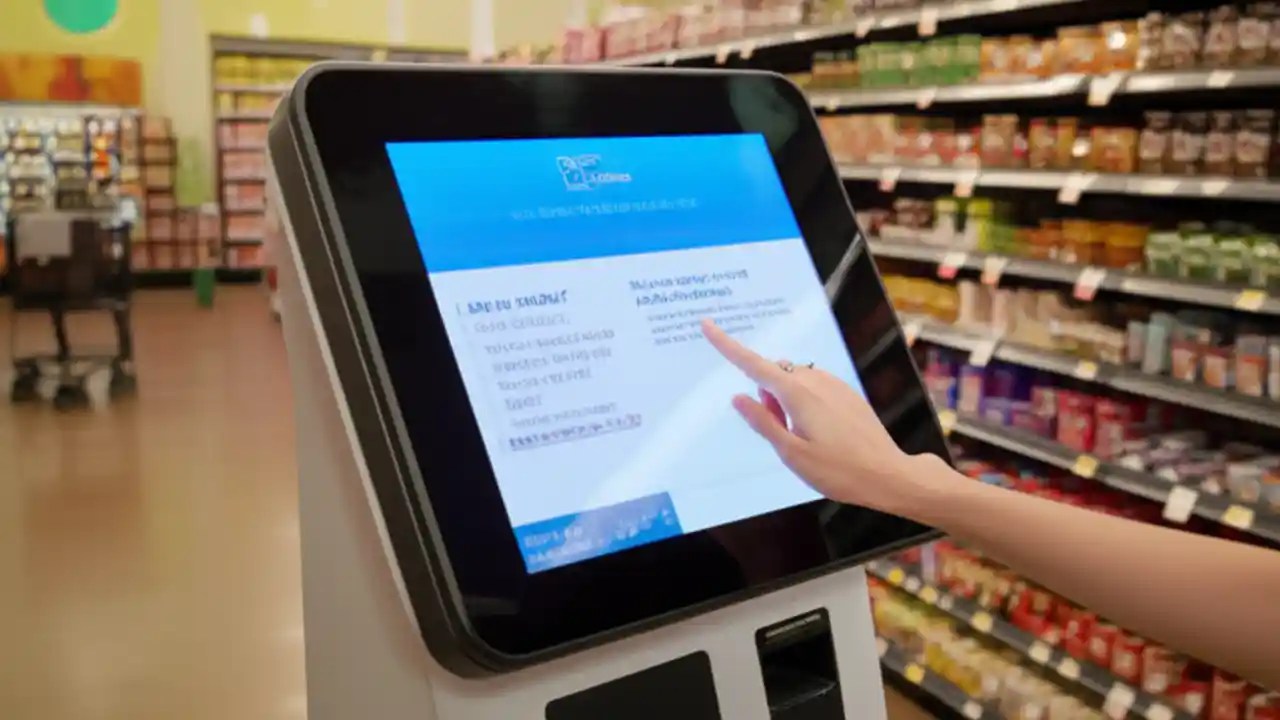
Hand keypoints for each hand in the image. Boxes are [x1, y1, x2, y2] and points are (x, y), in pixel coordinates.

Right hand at [701, 319, 943, 515]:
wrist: (888, 474)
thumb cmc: (837, 470)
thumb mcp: (792, 454)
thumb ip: (763, 422)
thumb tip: (738, 397)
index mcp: (797, 395)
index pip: (753, 365)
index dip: (728, 346)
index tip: (708, 325)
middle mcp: (815, 381)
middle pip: (774, 375)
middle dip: (766, 396)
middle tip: (781, 433)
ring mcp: (834, 384)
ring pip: (794, 381)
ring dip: (785, 400)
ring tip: (803, 437)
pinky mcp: (847, 392)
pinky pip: (813, 386)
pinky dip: (804, 401)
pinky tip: (821, 431)